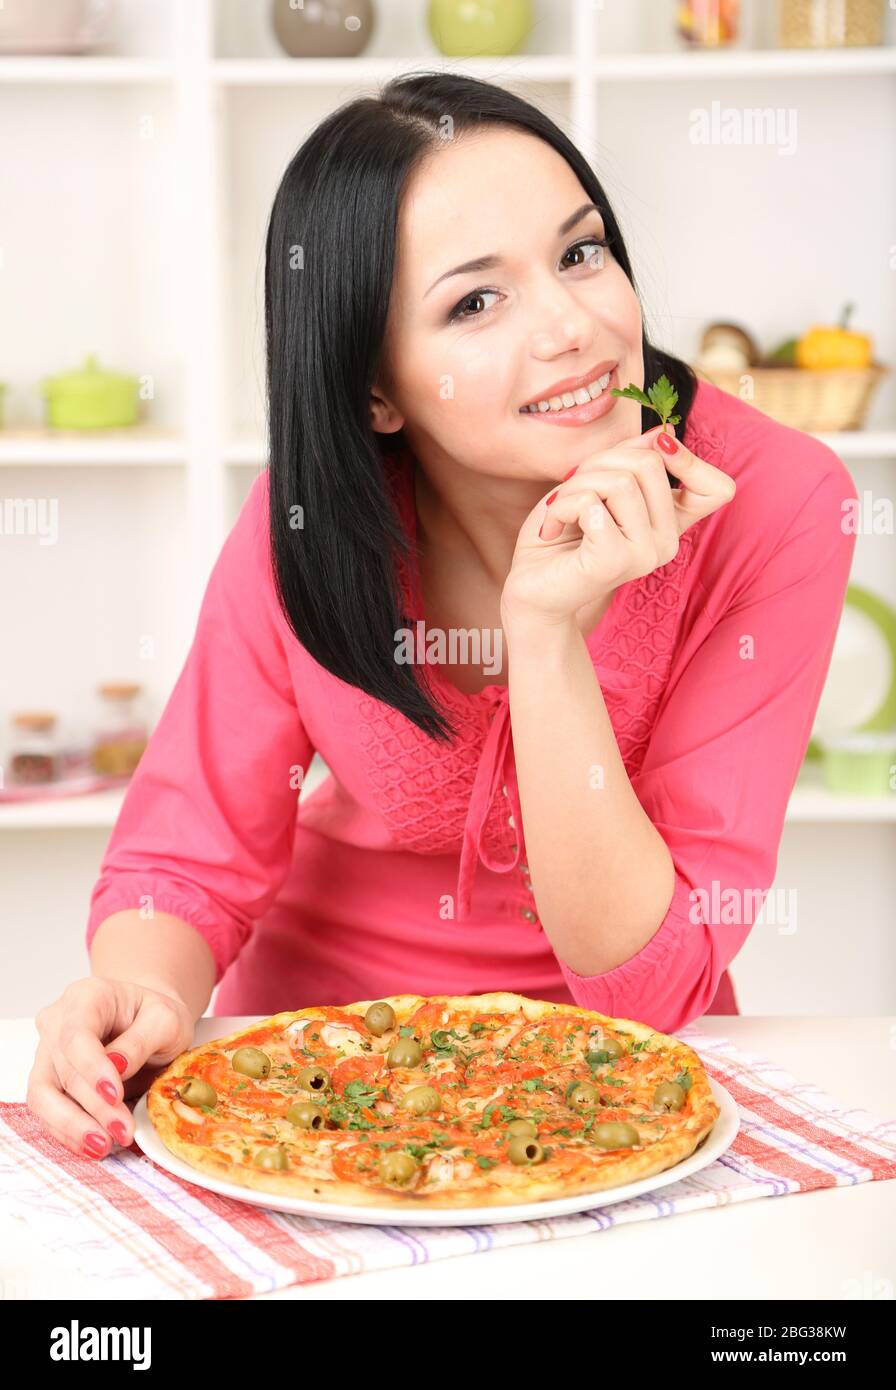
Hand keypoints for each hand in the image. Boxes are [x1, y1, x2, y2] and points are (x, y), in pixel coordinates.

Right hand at [27, 977, 194, 1159]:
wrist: (148, 1022)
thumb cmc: (157, 1016)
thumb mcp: (166, 1020)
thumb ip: (142, 1039)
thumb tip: (116, 1066)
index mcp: (87, 996)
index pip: (77, 1035)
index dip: (92, 1068)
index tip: (115, 1094)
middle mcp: (58, 1021)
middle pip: (62, 1069)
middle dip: (93, 1106)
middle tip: (122, 1131)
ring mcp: (48, 1050)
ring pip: (43, 1094)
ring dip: (73, 1125)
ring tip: (105, 1145)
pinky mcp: (49, 1078)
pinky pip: (48, 1110)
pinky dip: (69, 1131)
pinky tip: (92, 1145)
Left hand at [501, 424, 735, 623]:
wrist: (531, 588)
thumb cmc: (563, 536)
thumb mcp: (597, 484)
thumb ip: (630, 460)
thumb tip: (661, 434)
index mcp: (670, 524)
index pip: (719, 489)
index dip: (689, 459)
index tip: (648, 455)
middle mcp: (667, 543)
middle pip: (649, 463)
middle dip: (598, 463)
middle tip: (574, 491)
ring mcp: (645, 555)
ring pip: (619, 481)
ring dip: (575, 486)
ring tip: (560, 512)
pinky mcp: (615, 562)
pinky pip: (591, 504)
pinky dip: (562, 506)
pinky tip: (552, 529)